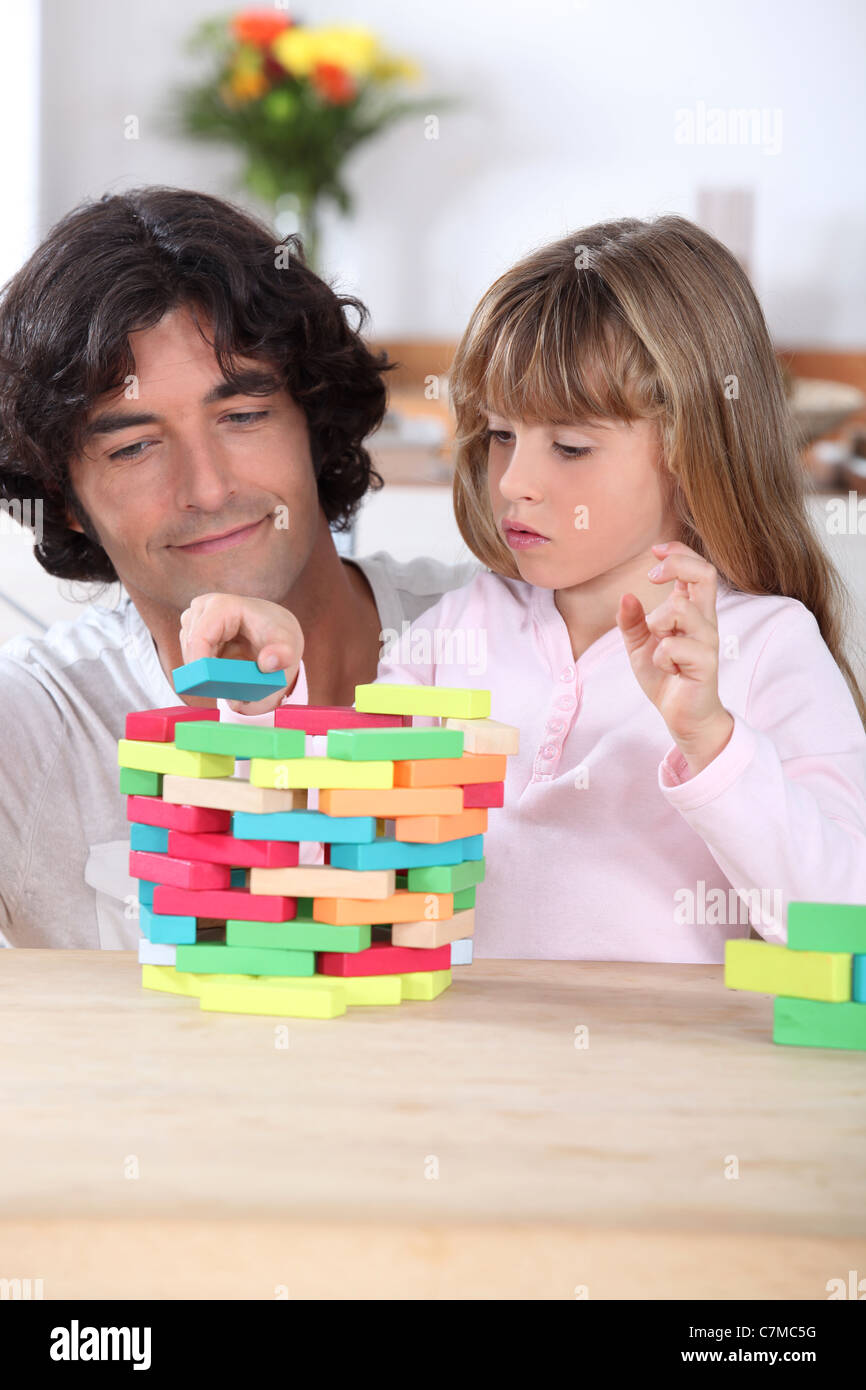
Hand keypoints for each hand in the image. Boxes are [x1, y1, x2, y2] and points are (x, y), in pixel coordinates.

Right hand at [179, 593, 303, 714]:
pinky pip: (192, 662)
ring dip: (208, 675)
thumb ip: (283, 656)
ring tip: (234, 681)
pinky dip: (207, 674)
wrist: (275, 631)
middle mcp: (203, 609)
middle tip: (233, 691)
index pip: (198, 639)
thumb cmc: (279, 635)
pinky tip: (226, 677)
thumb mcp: (289, 646)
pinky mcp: (192, 634)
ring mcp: (194, 621)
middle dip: (207, 674)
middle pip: (191, 650)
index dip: (200, 666)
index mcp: (223, 606)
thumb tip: (268, 662)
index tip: (213, 689)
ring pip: (190, 658)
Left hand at [616, 541, 733, 774]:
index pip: (698, 569)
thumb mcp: (640, 646)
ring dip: (657, 620)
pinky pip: (675, 647)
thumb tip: (626, 596)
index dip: (679, 553)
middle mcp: (705, 621)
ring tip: (657, 641)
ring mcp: (707, 642)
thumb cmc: (667, 678)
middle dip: (676, 565)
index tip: (655, 550)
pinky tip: (667, 669)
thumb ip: (632, 622)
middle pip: (705, 574)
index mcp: (692, 612)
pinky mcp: (705, 664)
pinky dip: (660, 656)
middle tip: (652, 576)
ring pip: (682, 609)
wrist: (682, 716)